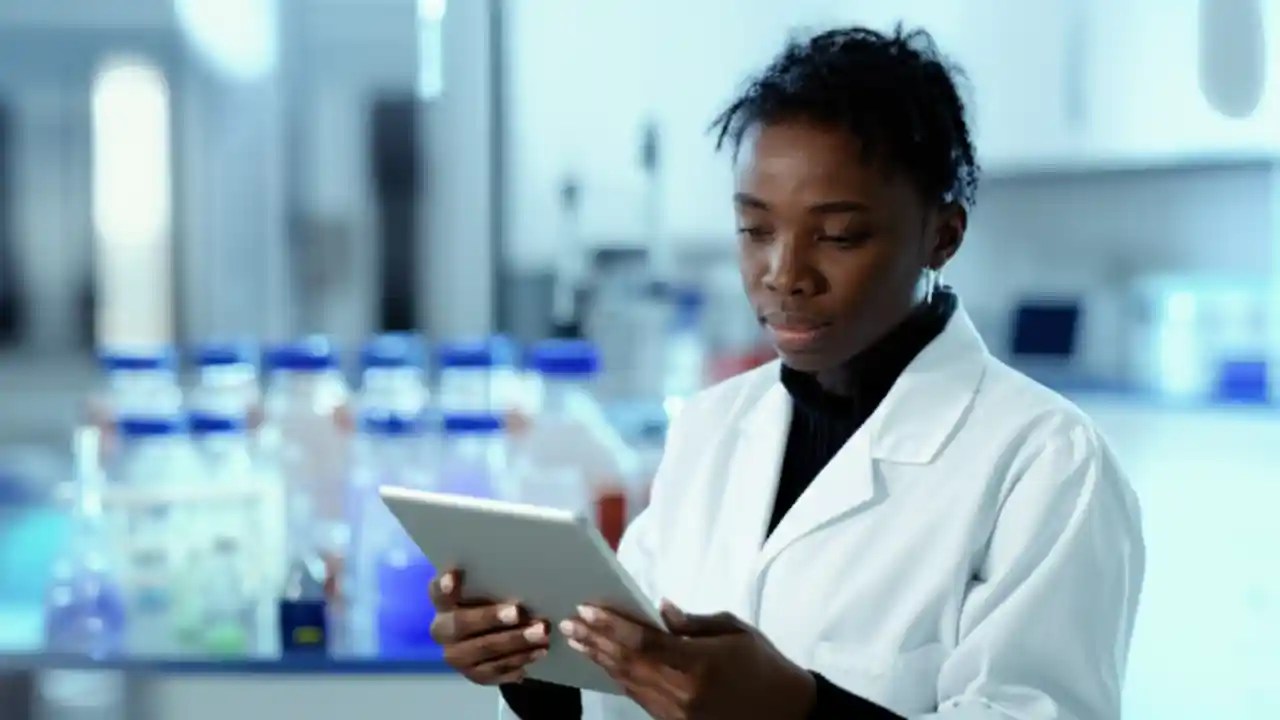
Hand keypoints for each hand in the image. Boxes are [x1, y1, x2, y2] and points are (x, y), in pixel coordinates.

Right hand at [428, 569, 550, 683]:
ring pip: (485, 650)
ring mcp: (457, 657)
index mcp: (443, 604)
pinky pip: (497, 670)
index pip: (438, 593)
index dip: (444, 586)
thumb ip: (486, 581)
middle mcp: (443, 632)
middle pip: (463, 625)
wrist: (483, 639)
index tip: (454, 576)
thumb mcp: (483, 590)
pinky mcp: (474, 676)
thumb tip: (513, 559)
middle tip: (519, 612)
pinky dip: (519, 661)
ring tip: (541, 633)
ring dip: (516, 642)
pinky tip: (538, 652)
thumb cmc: (486, 603)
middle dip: (492, 619)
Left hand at [561, 600, 815, 719]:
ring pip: (628, 683)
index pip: (643, 641)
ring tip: (579, 641)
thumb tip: (659, 609)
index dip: (611, 625)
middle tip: (569, 624)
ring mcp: (677, 713)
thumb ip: (693, 622)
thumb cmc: (763, 664)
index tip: (587, 609)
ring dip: (600, 660)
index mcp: (699, 664)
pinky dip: (619, 678)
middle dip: (596, 641)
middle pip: (628, 663)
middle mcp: (683, 692)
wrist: (785, 712)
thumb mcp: (735, 631)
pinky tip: (605, 663)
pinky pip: (639, 698)